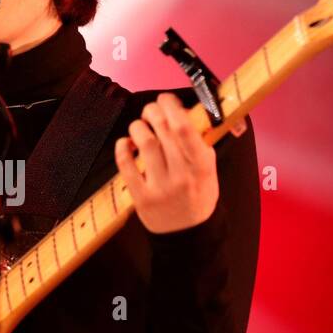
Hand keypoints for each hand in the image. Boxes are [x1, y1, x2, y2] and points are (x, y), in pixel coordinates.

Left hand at [114, 91, 219, 232]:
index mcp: (202, 165)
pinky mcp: (142, 198)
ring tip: (140, 127)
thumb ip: (201, 142)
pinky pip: (126, 165)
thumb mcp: (209, 169)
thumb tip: (188, 110)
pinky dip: (122, 148)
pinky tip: (126, 142)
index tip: (166, 99)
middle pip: (163, 130)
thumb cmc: (198, 195)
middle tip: (150, 110)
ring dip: (138, 127)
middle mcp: (182, 175)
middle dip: (153, 111)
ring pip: (145, 143)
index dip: (171, 106)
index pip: (185, 127)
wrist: (188, 233)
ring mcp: (161, 187)